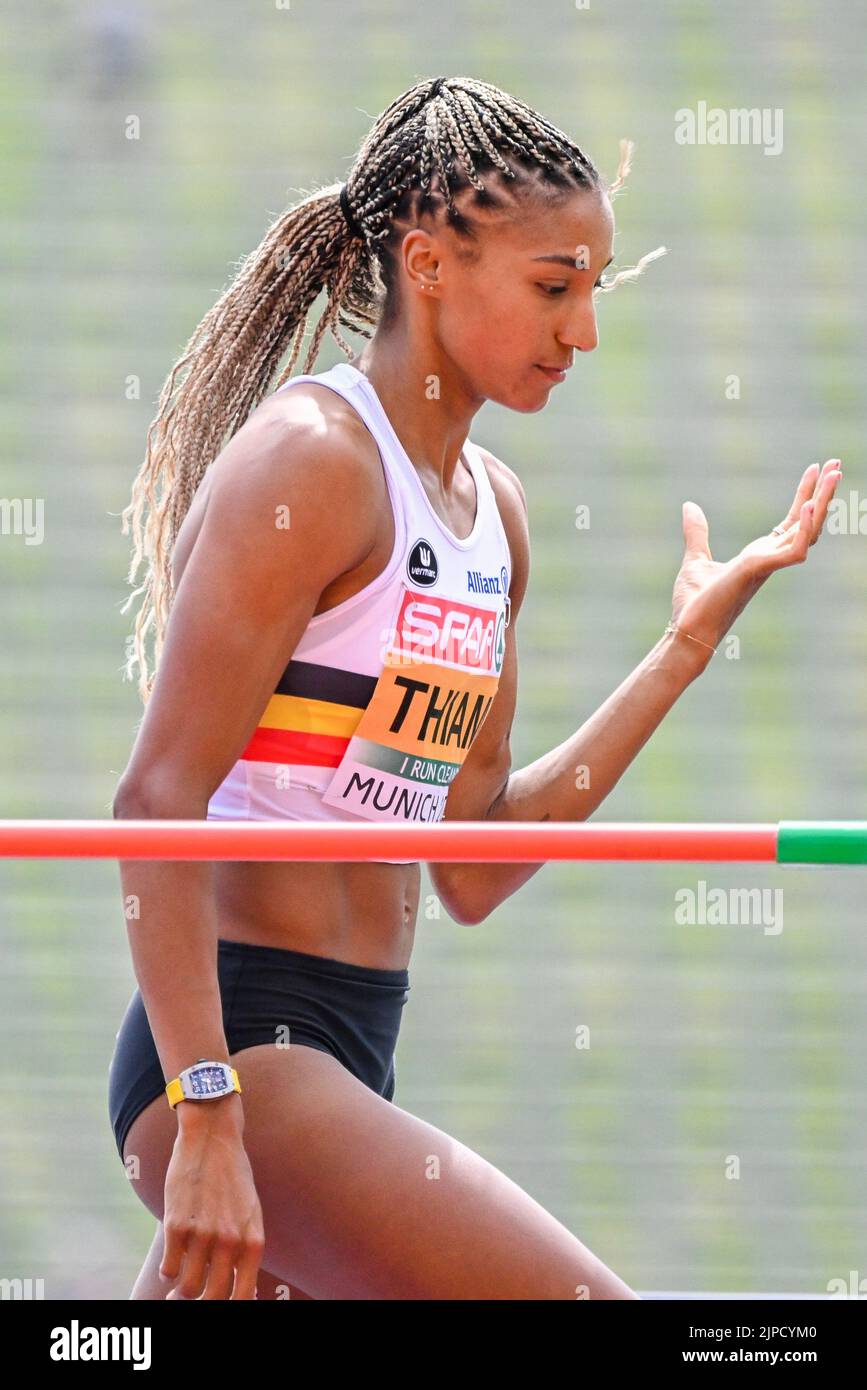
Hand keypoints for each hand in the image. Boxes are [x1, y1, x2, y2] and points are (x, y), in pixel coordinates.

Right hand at [160, 1104, 264, 1299]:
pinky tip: (173, 1257)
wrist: (212, 1138)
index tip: (214, 1301)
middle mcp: (230, 1242)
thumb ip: (246, 1251)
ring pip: (187, 1288)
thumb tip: (244, 1294)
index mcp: (253, 1241)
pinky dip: (169, 1269)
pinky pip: (168, 1269)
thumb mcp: (251, 1213)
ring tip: (180, 1283)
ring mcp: (203, 1234)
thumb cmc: (232, 1178)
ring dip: (181, 1290)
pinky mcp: (177, 1225)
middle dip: (201, 1302)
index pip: (243, 1297)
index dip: (228, 1306)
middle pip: (213, 1297)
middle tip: (193, 1296)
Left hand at [669, 459, 841, 658]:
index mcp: (760, 555)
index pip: (792, 521)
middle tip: (836, 462)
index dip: (805, 495)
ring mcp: (769, 565)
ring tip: (833, 473)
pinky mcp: (760, 571)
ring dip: (822, 503)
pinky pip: (794, 550)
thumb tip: (689, 506)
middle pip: (808, 522)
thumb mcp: (696, 559)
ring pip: (809, 532)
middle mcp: (770, 559)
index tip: (814, 469)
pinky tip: (808, 506)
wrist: (687, 630)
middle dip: (824, 493)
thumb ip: (697, 532)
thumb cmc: (694, 604)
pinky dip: (804, 529)